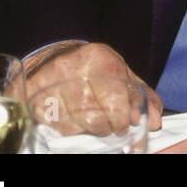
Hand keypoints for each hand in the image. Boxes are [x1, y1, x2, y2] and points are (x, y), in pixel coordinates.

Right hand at [24, 41, 162, 130]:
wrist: (54, 58)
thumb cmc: (95, 70)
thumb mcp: (123, 74)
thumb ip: (142, 98)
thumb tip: (154, 122)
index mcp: (98, 59)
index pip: (114, 101)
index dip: (122, 119)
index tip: (125, 122)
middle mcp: (69, 70)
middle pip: (93, 118)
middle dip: (105, 126)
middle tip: (107, 123)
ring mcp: (47, 85)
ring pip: (72, 126)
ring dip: (84, 128)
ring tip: (88, 116)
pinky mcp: (31, 100)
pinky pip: (53, 127)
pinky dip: (66, 128)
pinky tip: (70, 117)